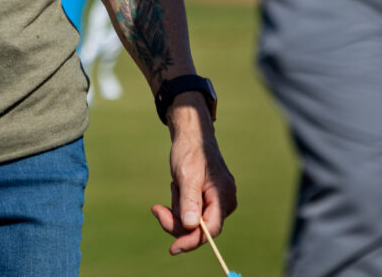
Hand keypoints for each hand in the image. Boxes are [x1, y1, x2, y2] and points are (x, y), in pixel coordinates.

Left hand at [150, 98, 236, 254]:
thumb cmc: (190, 150)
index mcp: (223, 196)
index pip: (210, 229)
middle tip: (157, 209)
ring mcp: (217, 200)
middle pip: (199, 228)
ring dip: (177, 207)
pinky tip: (177, 185)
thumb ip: (189, 200)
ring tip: (174, 184)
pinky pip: (190, 211)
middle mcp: (224, 201)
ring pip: (192, 220)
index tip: (172, 248)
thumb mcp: (187, 175)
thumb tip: (190, 227)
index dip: (191, 241)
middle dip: (176, 220)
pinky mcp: (208, 198)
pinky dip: (179, 202)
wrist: (191, 133)